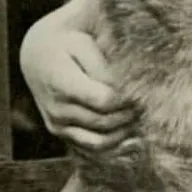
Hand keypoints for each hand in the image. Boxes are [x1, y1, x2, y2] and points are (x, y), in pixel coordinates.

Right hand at [19, 21, 138, 154]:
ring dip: (127, 131)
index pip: (106, 100)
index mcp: (62, 84)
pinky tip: (134, 134)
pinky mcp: (62, 133)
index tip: (144, 87)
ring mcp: (58, 124)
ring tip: (143, 114)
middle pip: (106, 122)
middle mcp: (57, 109)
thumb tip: (125, 89)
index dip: (130, 97)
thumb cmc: (70, 41)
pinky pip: (92, 149)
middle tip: (152, 101)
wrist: (39, 53)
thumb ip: (104, 66)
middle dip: (133, 113)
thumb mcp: (86, 42)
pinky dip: (115, 146)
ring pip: (101, 142)